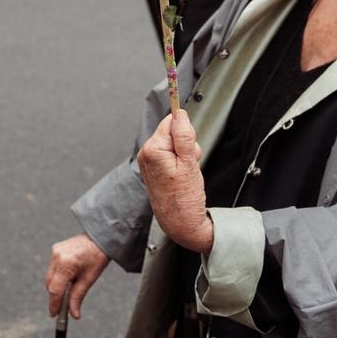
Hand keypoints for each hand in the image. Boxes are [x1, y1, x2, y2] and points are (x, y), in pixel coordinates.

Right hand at [45, 233, 109, 318]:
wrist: (100, 237)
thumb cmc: (98, 256)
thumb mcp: (89, 279)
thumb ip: (78, 297)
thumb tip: (74, 315)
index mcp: (66, 264)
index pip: (55, 289)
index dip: (54, 304)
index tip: (54, 314)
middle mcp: (57, 256)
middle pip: (50, 284)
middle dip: (55, 296)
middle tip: (63, 307)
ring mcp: (55, 251)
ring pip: (50, 276)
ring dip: (57, 285)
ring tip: (69, 288)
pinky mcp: (55, 249)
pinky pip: (53, 268)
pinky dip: (58, 275)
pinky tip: (68, 276)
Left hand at [137, 110, 212, 254]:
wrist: (180, 223)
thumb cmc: (184, 199)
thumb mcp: (190, 164)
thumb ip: (184, 136)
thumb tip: (180, 114)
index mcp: (153, 149)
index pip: (170, 121)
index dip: (185, 132)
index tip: (189, 147)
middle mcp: (146, 153)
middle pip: (172, 132)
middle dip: (185, 144)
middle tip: (189, 164)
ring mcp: (148, 161)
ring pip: (173, 143)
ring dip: (184, 154)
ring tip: (185, 173)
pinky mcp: (153, 168)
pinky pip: (170, 154)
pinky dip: (179, 162)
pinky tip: (181, 175)